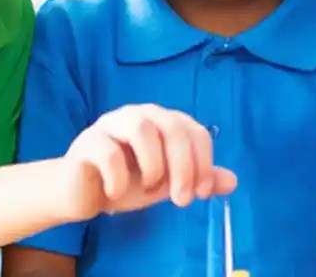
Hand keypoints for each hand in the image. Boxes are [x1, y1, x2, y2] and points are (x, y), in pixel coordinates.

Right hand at [60, 104, 236, 219]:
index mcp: (164, 121)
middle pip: (173, 127)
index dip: (204, 162)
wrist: (83, 192)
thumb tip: (232, 182)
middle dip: (184, 167)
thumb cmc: (129, 182)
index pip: (195, 130)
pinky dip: (120, 178)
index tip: (201, 194)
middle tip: (182, 199)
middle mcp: (141, 115)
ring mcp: (112, 123)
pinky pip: (109, 152)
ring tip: (150, 190)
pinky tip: (118, 192)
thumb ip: (198, 179)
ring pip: (142, 129)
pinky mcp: (88, 140)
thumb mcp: (169, 183)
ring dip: (154, 166)